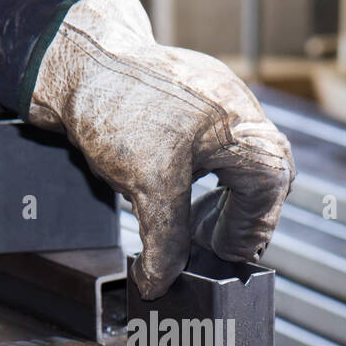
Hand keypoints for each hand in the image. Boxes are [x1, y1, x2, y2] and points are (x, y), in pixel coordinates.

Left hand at [22, 0, 294, 299]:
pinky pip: (221, 138)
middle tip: (217, 243)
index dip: (250, 229)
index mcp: (238, 125)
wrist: (75, 61)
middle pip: (267, 170)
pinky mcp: (195, 93)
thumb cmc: (115, 108)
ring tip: (197, 221)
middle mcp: (236, 105)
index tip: (225, 253)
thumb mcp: (146, 189)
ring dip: (229, 194)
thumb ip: (164, 244)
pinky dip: (211, 171)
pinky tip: (183, 188)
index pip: (270, 187)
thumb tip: (162, 284)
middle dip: (245, 213)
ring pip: (244, 154)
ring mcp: (218, 95)